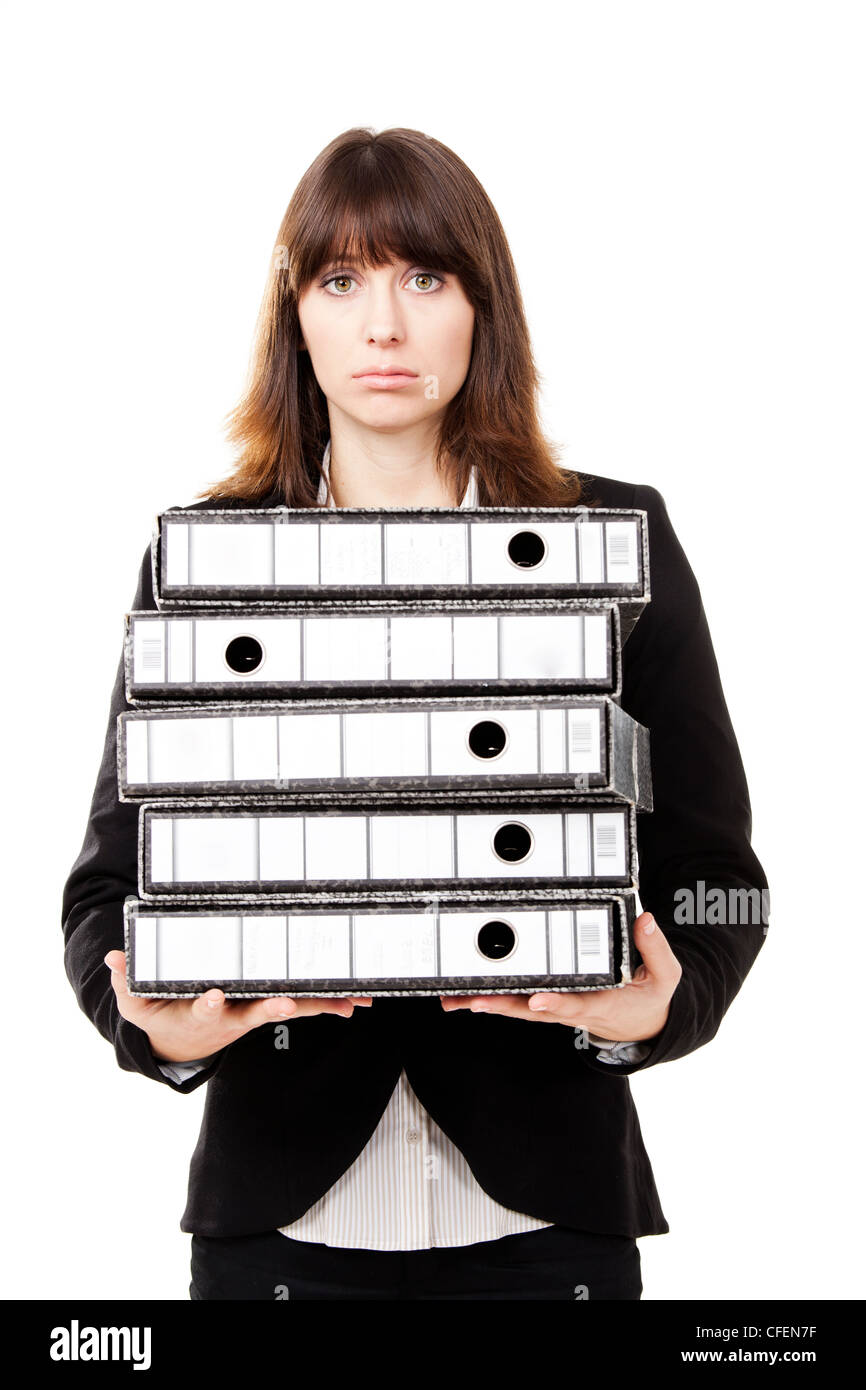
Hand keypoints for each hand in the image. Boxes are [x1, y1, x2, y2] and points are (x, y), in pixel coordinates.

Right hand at [104, 950, 372, 1063]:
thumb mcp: (137, 1001)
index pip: (204, 1007)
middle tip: (288, 1004)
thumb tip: (113, 958)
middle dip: (273, 1008)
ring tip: (348, 1004)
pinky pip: (302, 1003)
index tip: (212, 997)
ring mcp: (254, 1013)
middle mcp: (233, 1016)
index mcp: (202, 1011)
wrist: (182, 1042)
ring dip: (317, 1007)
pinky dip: (325, 1004)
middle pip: (256, 1012)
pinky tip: (352, 1002)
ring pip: (289, 1007)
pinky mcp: (268, 1007)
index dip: (209, 1003)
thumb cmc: (161, 1014)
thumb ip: (126, 981)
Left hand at [439, 912, 681, 1043]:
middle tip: (474, 1001)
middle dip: (504, 1006)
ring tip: (456, 1000)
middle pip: (535, 1011)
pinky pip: (517, 1004)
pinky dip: (492, 1001)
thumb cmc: (650, 997)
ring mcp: (559, 1010)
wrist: (644, 1025)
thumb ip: (655, 948)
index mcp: (605, 1004)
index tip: (538, 1001)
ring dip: (488, 1005)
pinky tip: (464, 998)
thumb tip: (645, 918)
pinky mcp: (548, 1006)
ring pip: (519, 1010)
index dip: (557, 1004)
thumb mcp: (665, 976)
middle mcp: (576, 1011)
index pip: (579, 1005)